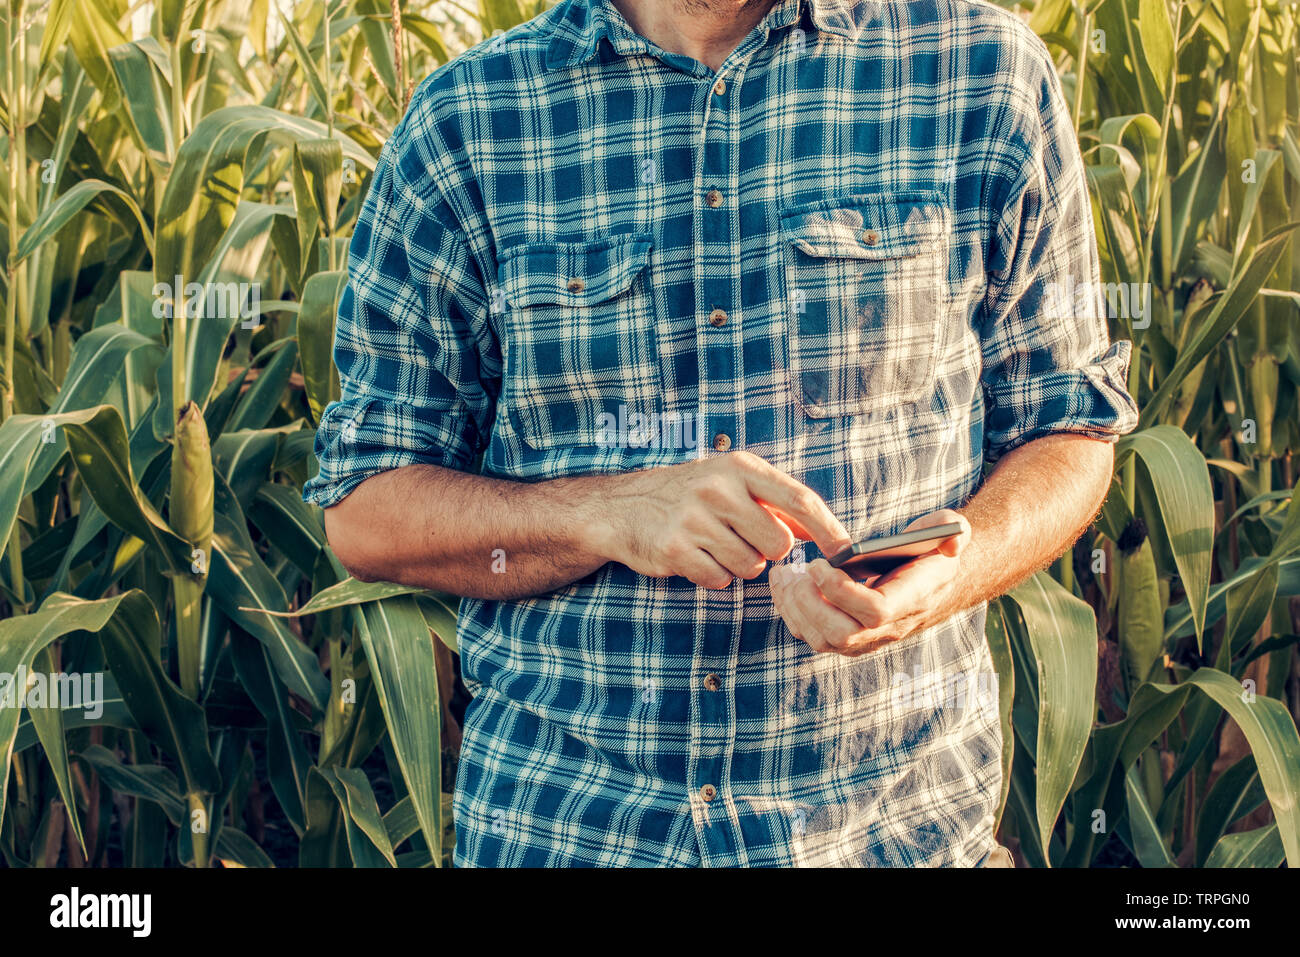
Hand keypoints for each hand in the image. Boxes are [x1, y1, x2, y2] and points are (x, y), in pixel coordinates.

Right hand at [591, 450, 851, 588]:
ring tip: (715, 545)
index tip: (847, 551)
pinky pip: (719, 580)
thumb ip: (778, 504)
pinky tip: (697, 556)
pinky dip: (714, 576)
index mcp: (740, 467)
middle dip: (769, 551)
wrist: (624, 506)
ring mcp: (693, 519)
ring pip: (750, 567)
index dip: (828, 528)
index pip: (799, 498)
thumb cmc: (691, 494)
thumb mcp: (734, 482)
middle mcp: (717, 488)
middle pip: (779, 544)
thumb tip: (827, 532)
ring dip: (739, 565)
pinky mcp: (674, 550)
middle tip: (745, 540)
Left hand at [768, 509, 971, 654]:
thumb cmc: (933, 552)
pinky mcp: (847, 638)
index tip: (819, 564)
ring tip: (785, 575)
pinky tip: (784, 584)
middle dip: (811, 603)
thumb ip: (954, 530)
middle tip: (797, 571)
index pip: (876, 612)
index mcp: (912, 600)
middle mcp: (889, 627)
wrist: (929, 581)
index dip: (843, 592)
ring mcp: (866, 638)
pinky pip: (812, 637)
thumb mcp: (950, 533)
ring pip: (822, 640)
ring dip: (795, 608)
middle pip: (842, 633)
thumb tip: (952, 541)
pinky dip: (791, 613)